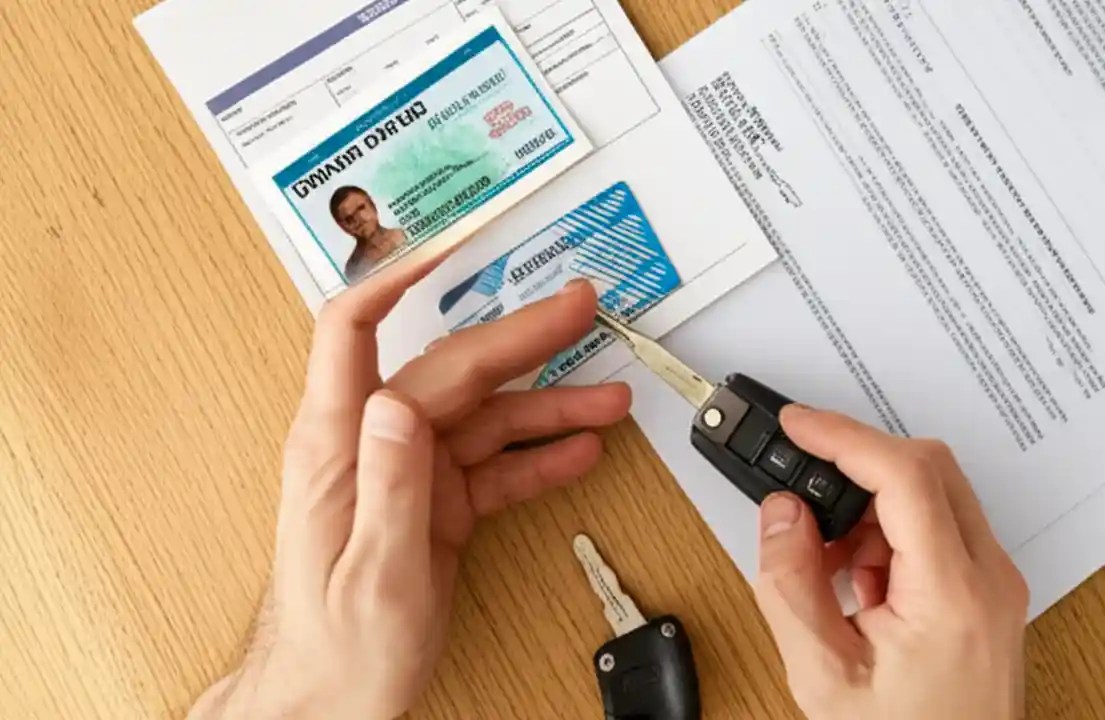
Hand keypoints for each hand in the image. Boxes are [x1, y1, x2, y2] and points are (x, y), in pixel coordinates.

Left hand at [189, 262, 630, 719]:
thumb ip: (388, 485)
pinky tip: (580, 449)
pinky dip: (539, 456)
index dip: (395, 277)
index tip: (448, 242)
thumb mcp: (372, 573)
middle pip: (452, 368)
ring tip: (609, 399)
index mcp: (339, 445)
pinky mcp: (435, 501)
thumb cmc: (337, 646)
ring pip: (486, 416)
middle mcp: (373, 444)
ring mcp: (408, 470)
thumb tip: (397, 403)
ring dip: (549, 405)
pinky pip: (494, 464)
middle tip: (580, 310)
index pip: (352, 331)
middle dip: (521, 338)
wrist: (334, 699)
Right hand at [754, 406, 1027, 719]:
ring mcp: (993, 584)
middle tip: (802, 488)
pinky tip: (858, 586)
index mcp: (952, 595)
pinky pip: (936, 530)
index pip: (905, 476)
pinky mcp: (986, 592)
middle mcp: (988, 578)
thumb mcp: (824, 675)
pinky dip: (887, 537)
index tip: (797, 424)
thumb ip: (792, 585)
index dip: (844, 436)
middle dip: (857, 467)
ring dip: (870, 509)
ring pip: (932, 494)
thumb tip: (780, 513)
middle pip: (927, 469)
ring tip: (830, 567)